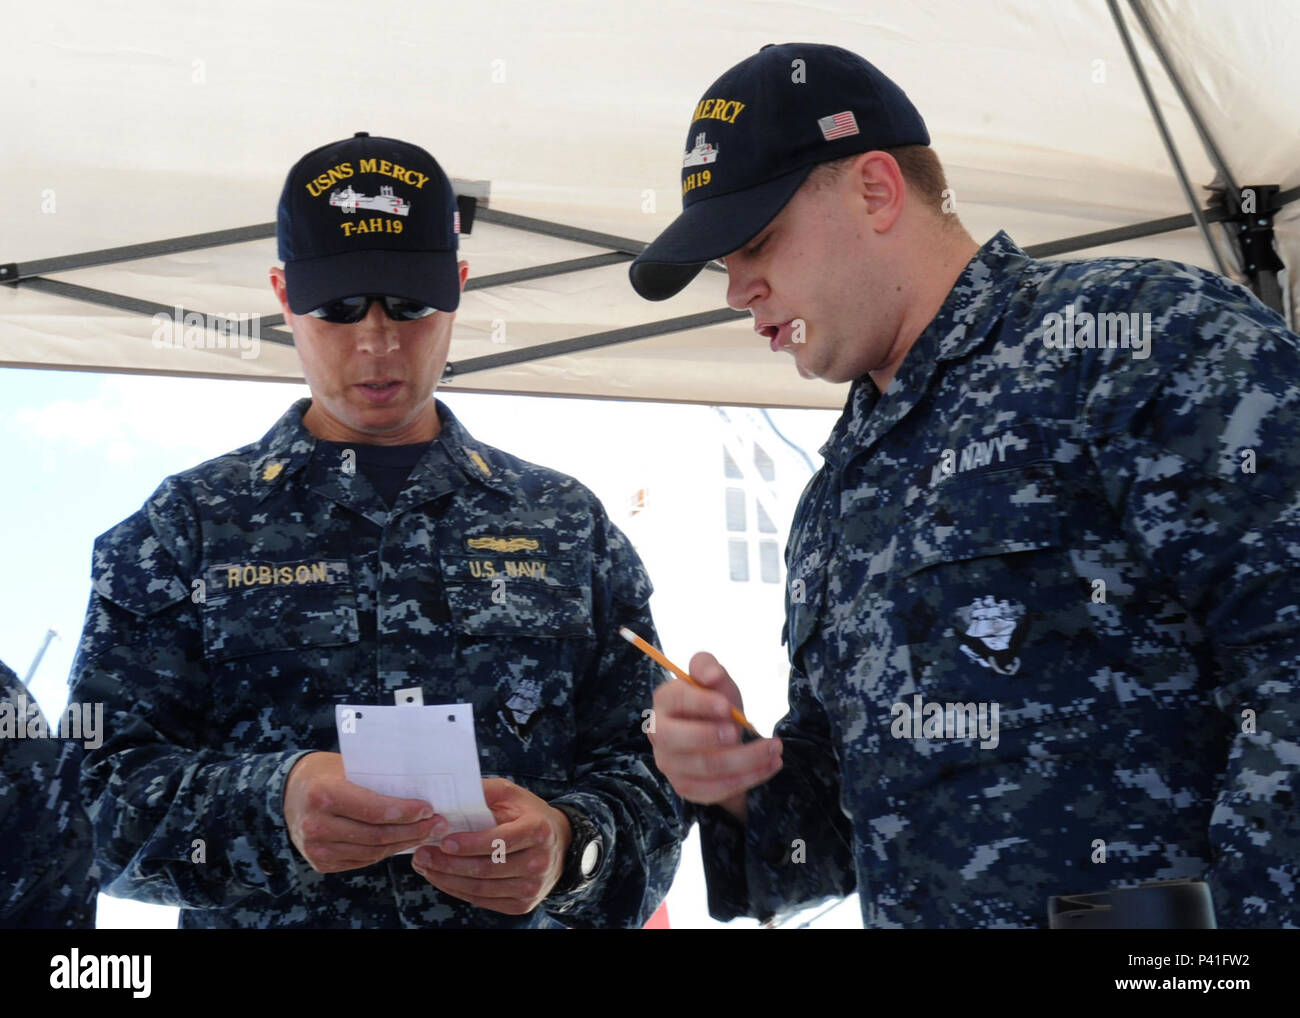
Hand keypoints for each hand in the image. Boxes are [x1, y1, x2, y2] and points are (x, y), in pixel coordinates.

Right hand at [283, 751, 439, 872]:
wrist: (288, 793)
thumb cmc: (325, 773)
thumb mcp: (347, 766)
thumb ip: (376, 780)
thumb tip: (421, 790)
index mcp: (324, 794)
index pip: (375, 810)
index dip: (406, 812)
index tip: (429, 809)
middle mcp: (317, 824)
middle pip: (377, 835)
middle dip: (413, 831)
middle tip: (438, 825)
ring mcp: (317, 848)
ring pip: (372, 852)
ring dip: (403, 844)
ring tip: (426, 834)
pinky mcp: (320, 863)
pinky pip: (362, 860)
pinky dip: (385, 852)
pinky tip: (402, 843)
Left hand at [410, 777, 570, 915]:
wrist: (559, 843)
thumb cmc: (528, 814)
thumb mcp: (512, 794)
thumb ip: (484, 791)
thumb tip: (450, 793)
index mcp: (537, 830)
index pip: (499, 842)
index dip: (470, 844)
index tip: (443, 841)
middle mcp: (538, 862)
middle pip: (486, 869)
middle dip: (448, 864)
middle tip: (421, 854)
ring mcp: (531, 887)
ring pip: (481, 889)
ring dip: (447, 879)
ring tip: (425, 866)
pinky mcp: (522, 904)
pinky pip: (483, 900)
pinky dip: (458, 890)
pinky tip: (442, 878)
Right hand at [647, 651, 781, 820]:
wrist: (721, 739)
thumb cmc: (716, 704)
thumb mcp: (716, 681)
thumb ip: (708, 666)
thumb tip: (712, 675)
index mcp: (665, 701)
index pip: (676, 700)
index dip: (701, 703)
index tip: (728, 707)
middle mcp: (659, 734)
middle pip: (676, 739)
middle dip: (710, 737)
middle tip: (741, 731)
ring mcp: (670, 764)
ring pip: (705, 767)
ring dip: (745, 759)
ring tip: (774, 748)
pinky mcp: (686, 787)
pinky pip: (716, 789)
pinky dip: (748, 778)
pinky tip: (770, 766)